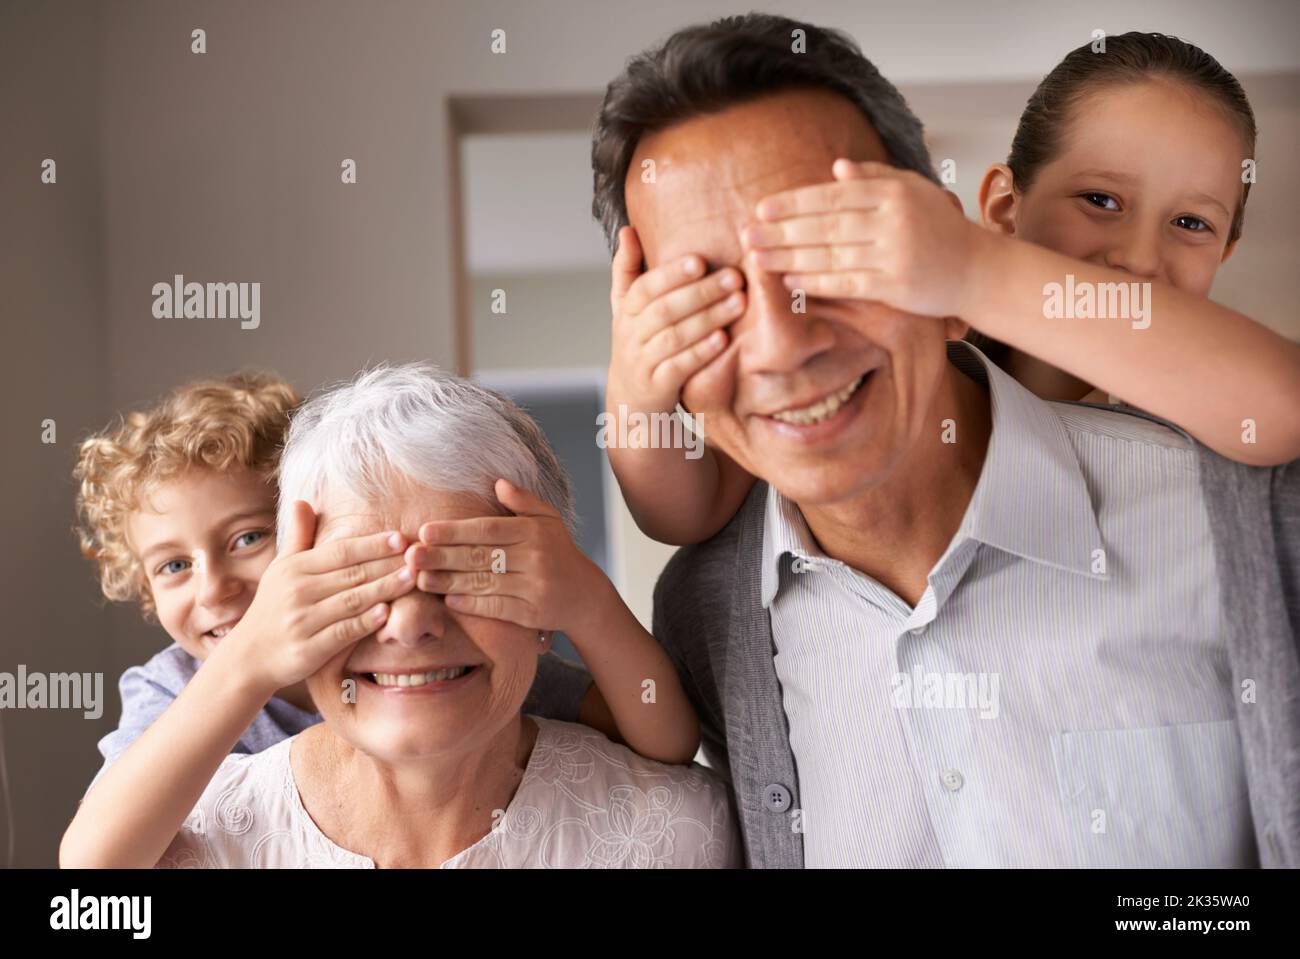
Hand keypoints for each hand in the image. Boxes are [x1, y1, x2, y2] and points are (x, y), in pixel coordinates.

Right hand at [227, 501, 414, 693]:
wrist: (248, 657)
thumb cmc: (272, 608)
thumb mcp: (280, 570)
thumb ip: (298, 537)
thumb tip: (302, 501)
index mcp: (294, 569)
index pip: (341, 551)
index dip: (372, 544)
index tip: (401, 538)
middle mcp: (297, 591)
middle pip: (352, 573)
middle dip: (388, 563)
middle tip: (419, 556)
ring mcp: (301, 621)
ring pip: (352, 601)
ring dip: (385, 588)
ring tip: (413, 578)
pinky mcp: (307, 649)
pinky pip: (343, 633)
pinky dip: (366, 622)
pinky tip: (388, 613)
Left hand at [407, 479, 607, 637]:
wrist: (585, 595)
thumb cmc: (559, 552)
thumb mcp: (548, 520)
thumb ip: (523, 501)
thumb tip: (497, 482)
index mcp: (535, 531)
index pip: (488, 530)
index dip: (455, 531)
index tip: (425, 531)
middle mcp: (536, 558)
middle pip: (480, 556)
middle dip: (442, 556)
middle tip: (411, 556)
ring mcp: (535, 587)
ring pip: (483, 583)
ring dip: (448, 582)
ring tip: (420, 579)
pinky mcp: (533, 613)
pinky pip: (496, 607)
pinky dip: (471, 604)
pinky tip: (448, 600)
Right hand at [607, 225, 747, 414]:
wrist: (631, 398)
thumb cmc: (638, 343)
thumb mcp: (625, 307)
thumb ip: (627, 269)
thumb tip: (628, 229)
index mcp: (626, 311)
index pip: (645, 287)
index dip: (672, 274)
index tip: (700, 260)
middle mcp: (631, 334)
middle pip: (665, 310)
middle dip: (701, 292)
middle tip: (735, 278)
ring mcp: (643, 362)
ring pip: (675, 337)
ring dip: (708, 318)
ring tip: (739, 302)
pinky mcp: (658, 386)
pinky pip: (679, 368)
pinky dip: (701, 353)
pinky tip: (724, 339)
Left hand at [742, 159, 986, 318]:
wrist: (978, 270)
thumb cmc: (941, 228)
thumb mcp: (914, 191)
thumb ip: (875, 178)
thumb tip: (836, 168)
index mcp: (894, 192)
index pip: (833, 196)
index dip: (795, 203)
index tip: (763, 209)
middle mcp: (894, 220)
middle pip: (826, 225)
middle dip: (782, 231)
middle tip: (746, 235)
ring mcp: (895, 254)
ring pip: (831, 255)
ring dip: (790, 258)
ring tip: (759, 259)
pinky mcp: (896, 286)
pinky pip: (847, 283)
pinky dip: (817, 283)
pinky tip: (790, 282)